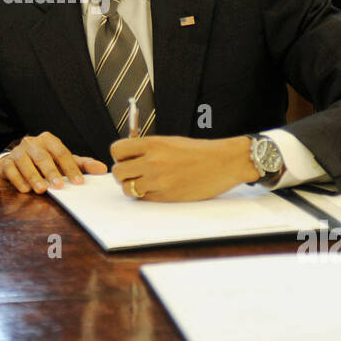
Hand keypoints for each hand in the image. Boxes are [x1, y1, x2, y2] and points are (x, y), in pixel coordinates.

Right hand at [0, 131, 107, 193]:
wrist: (17, 162)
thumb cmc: (45, 162)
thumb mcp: (64, 161)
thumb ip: (82, 165)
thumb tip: (103, 169)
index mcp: (48, 140)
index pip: (61, 152)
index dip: (70, 167)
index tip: (79, 182)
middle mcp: (32, 143)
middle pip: (42, 156)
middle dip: (51, 172)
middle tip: (59, 186)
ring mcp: (18, 152)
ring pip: (25, 162)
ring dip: (34, 177)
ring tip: (42, 189)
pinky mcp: (6, 163)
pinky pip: (11, 170)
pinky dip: (18, 180)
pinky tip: (25, 189)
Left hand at [109, 135, 258, 201]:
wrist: (223, 162)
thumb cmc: (199, 152)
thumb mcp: (170, 142)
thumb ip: (148, 148)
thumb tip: (128, 156)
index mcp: (153, 144)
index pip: (117, 150)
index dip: (119, 156)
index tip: (125, 159)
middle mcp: (152, 162)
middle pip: (118, 172)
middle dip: (123, 174)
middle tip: (133, 173)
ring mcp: (159, 180)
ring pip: (128, 188)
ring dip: (132, 187)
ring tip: (145, 182)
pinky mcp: (166, 196)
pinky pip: (143, 198)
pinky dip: (146, 195)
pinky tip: (157, 188)